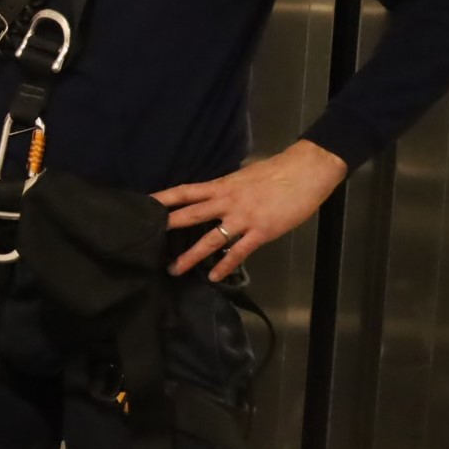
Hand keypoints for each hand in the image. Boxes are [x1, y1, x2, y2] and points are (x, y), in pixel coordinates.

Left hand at [151, 140, 347, 281]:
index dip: (163, 197)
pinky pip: (239, 252)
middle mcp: (227, 201)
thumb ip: (225, 190)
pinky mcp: (261, 231)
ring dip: (191, 255)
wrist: (305, 172)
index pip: (185, 191)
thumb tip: (211, 197)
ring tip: (174, 268)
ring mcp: (243, 218)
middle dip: (167, 227)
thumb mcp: (242, 177)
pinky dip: (225, 265)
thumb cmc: (275, 172)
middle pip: (190, 214)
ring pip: (210, 239)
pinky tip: (214, 276)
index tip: (143, 203)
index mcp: (221, 186)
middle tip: (144, 239)